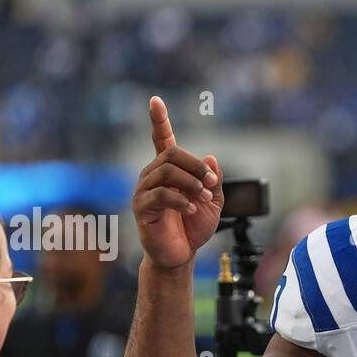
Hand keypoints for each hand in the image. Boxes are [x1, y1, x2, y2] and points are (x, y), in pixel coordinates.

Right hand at [132, 96, 223, 269]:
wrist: (181, 255)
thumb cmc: (193, 228)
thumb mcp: (213, 203)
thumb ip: (214, 181)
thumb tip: (212, 157)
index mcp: (169, 171)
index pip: (161, 140)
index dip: (159, 120)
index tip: (155, 101)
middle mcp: (153, 176)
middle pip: (172, 155)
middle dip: (196, 166)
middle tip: (212, 183)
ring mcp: (145, 191)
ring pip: (166, 172)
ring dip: (191, 182)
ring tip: (203, 198)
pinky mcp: (142, 208)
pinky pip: (160, 194)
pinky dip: (181, 200)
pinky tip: (190, 210)